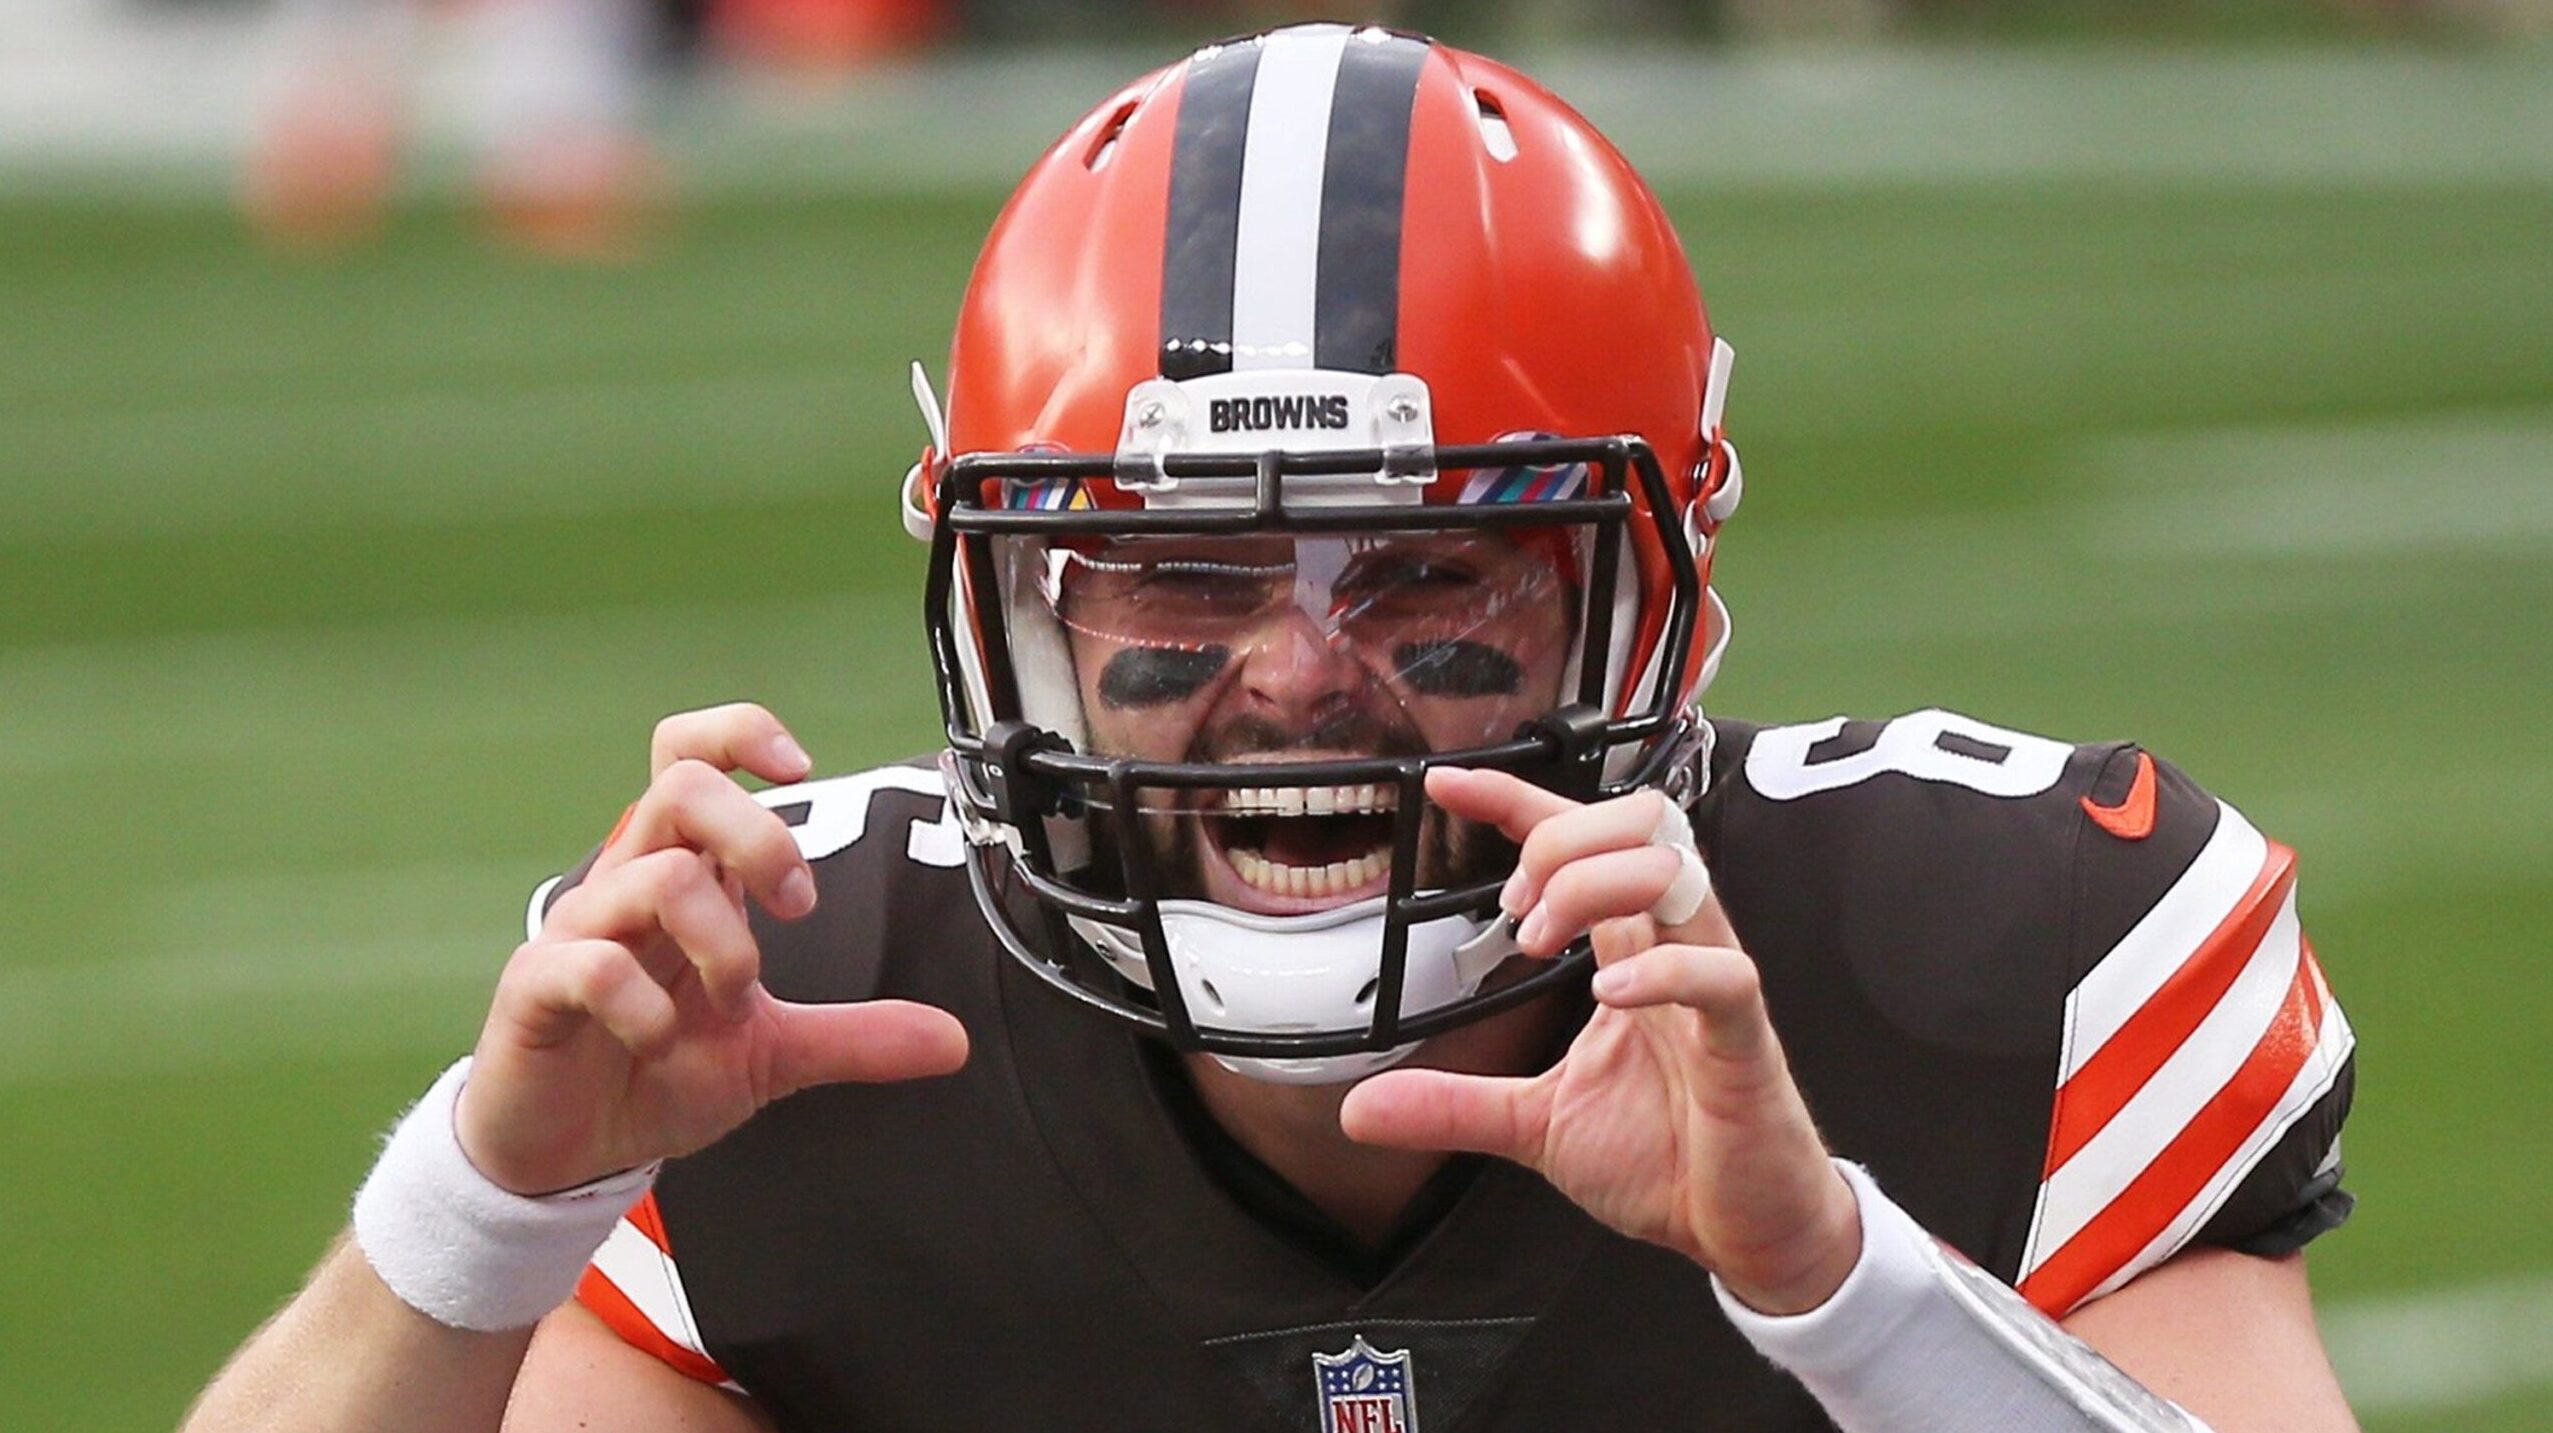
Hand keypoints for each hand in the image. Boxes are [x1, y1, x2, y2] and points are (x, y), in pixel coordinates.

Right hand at [457, 702, 967, 1195]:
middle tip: (795, 909)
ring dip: (723, 946)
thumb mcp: (773, 1054)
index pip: (690, 756)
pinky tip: (661, 1044)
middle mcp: (627, 885)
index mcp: (682, 877)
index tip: (800, 771)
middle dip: (760, 839)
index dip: (741, 735)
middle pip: (682, 787)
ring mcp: (578, 932)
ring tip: (731, 1008)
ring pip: (658, 876)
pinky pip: (593, 965)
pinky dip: (647, 1008)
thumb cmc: (653, 1073)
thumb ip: (856, 1037)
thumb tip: (954, 1041)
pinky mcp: (536, 987)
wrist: (569, 1151)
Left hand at [1339, 767, 1860, 1313]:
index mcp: (1633, 950)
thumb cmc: (1666, 1159)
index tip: (1446, 784)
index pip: (1579, 841)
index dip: (1515, 800)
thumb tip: (1358, 1111)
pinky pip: (1722, 976)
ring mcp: (1715, 988)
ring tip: (1543, 943)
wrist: (1742, 1231)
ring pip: (1678, 873)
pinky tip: (1611, 995)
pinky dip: (1662, 973)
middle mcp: (1676, 949)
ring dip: (1595, 887)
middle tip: (1516, 911)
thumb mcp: (1535, 1125)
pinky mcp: (1745, 1042)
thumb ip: (1454, 1105)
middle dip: (1562, 842)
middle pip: (1638, 826)